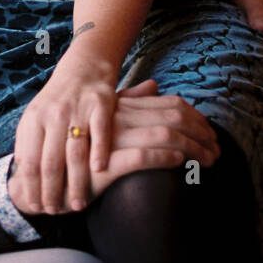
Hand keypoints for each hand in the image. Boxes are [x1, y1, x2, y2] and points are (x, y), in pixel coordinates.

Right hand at [8, 80, 219, 217]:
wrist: (45, 178)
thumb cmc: (78, 149)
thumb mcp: (104, 119)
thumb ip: (129, 100)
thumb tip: (155, 85)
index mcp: (120, 106)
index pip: (168, 103)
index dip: (196, 117)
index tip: (210, 133)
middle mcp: (118, 118)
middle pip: (173, 117)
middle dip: (201, 133)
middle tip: (218, 150)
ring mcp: (112, 138)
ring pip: (165, 135)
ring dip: (194, 148)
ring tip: (209, 161)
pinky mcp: (107, 163)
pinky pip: (144, 156)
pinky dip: (168, 158)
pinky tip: (182, 163)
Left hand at [10, 55, 118, 214]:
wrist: (83, 68)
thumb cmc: (57, 102)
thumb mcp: (36, 118)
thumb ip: (29, 143)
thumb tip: (21, 175)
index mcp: (34, 119)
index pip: (29, 159)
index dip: (31, 186)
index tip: (35, 206)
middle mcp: (53, 114)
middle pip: (50, 160)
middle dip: (51, 191)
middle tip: (55, 212)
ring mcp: (77, 109)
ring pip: (75, 151)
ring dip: (76, 182)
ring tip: (77, 204)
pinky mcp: (100, 104)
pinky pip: (100, 131)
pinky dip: (100, 151)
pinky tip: (100, 172)